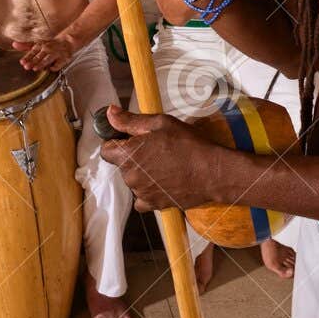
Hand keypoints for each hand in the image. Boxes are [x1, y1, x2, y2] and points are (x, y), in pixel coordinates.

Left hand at [14, 35, 75, 71]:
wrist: (67, 41)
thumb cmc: (50, 45)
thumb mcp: (38, 44)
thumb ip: (25, 46)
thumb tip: (13, 44)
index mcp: (41, 45)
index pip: (33, 52)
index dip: (27, 57)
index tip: (22, 62)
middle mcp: (48, 49)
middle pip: (39, 56)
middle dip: (33, 61)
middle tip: (26, 66)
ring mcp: (56, 53)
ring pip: (48, 60)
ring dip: (41, 64)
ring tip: (35, 68)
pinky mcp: (64, 58)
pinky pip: (59, 64)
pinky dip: (54, 66)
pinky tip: (50, 68)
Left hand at [96, 105, 223, 211]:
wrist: (212, 172)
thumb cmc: (188, 145)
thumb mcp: (160, 123)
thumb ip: (130, 120)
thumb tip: (110, 113)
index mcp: (128, 155)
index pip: (106, 149)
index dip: (117, 142)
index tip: (131, 139)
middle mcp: (130, 176)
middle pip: (122, 165)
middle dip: (134, 157)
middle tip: (157, 149)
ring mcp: (141, 192)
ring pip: (134, 180)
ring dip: (143, 173)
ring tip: (165, 164)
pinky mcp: (153, 204)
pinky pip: (142, 198)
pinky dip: (149, 190)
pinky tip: (164, 181)